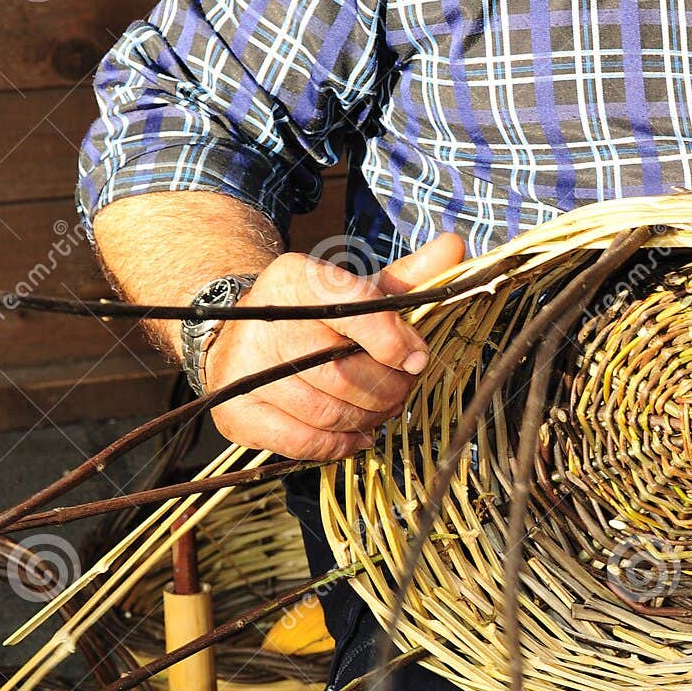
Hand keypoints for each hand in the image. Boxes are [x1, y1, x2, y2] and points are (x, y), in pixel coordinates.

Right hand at [205, 234, 465, 459]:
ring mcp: (244, 370)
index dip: (392, 339)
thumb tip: (455, 246)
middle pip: (343, 371)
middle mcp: (264, 321)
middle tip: (402, 389)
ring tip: (382, 409)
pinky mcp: (236, 413)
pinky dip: (339, 444)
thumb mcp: (357, 289)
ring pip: (327, 411)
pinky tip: (357, 433)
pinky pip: (303, 442)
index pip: (351, 308)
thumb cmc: (317, 316)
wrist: (241, 336)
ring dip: (368, 417)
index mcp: (297, 280)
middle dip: (387, 388)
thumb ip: (407, 276)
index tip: (417, 358)